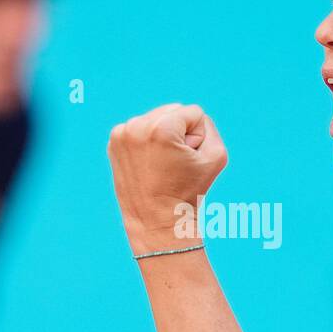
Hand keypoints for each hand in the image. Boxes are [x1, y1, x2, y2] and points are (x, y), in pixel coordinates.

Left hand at [107, 103, 227, 253]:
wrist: (156, 221)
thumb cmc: (189, 191)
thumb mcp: (217, 155)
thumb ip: (209, 125)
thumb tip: (187, 116)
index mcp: (160, 128)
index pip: (193, 112)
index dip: (198, 138)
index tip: (186, 162)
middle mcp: (136, 126)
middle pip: (173, 110)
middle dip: (180, 133)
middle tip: (174, 164)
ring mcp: (121, 134)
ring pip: (157, 118)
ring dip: (164, 136)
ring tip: (162, 165)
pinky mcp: (114, 141)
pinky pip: (141, 128)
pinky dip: (149, 141)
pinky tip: (149, 163)